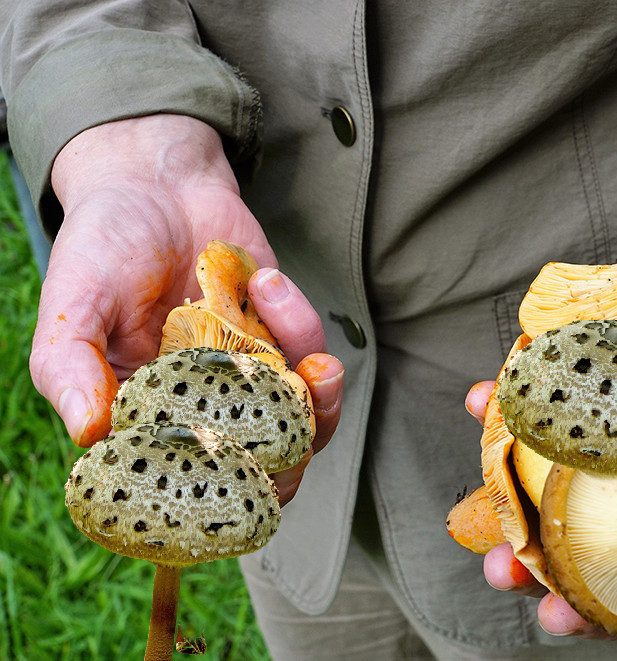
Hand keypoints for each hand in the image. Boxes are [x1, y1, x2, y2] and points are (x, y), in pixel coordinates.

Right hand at [29, 114, 341, 505]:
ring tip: (316, 364)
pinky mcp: (279, 340)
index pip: (180, 484)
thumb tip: (86, 433)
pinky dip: (302, 328)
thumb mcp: (74, 298)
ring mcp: (244, 377)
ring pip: (299, 425)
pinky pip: (309, 358)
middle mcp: (198, 407)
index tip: (234, 474)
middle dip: (290, 462)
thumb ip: (69, 362)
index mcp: (141, 418)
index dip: (212, 496)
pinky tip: (268, 285)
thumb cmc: (104, 243)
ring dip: (319, 403)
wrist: (158, 183)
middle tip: (295, 432)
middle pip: (256, 472)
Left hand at [466, 380, 616, 637]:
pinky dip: (513, 414)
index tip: (564, 617)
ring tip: (481, 516)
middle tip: (505, 571)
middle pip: (604, 559)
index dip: (613, 615)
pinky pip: (556, 424)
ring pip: (567, 498)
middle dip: (546, 569)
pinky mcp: (603, 421)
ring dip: (517, 505)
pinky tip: (482, 399)